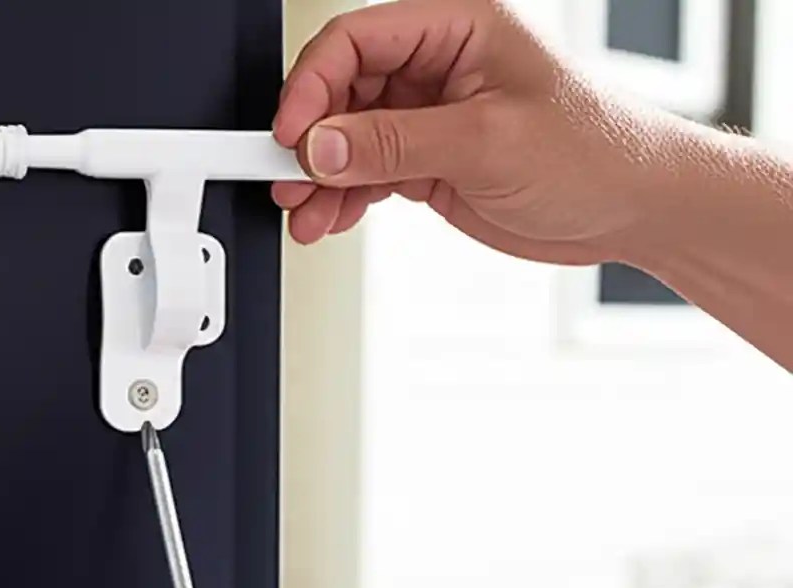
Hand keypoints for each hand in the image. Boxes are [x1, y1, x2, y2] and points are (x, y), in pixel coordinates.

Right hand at [271, 0, 687, 264]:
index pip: (358, 38)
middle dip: (311, 138)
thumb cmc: (597, 152)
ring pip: (348, 137)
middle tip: (290, 178)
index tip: (291, 132)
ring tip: (306, 212)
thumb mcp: (487, 142)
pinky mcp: (430, 160)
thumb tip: (323, 145)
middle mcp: (440, 65)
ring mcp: (432, 116)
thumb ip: (395, 142)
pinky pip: (367, 171)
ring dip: (321, 177)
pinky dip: (343, 197)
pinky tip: (330, 218)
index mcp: (460, 28)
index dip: (313, 83)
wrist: (637, 209)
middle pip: (343, 88)